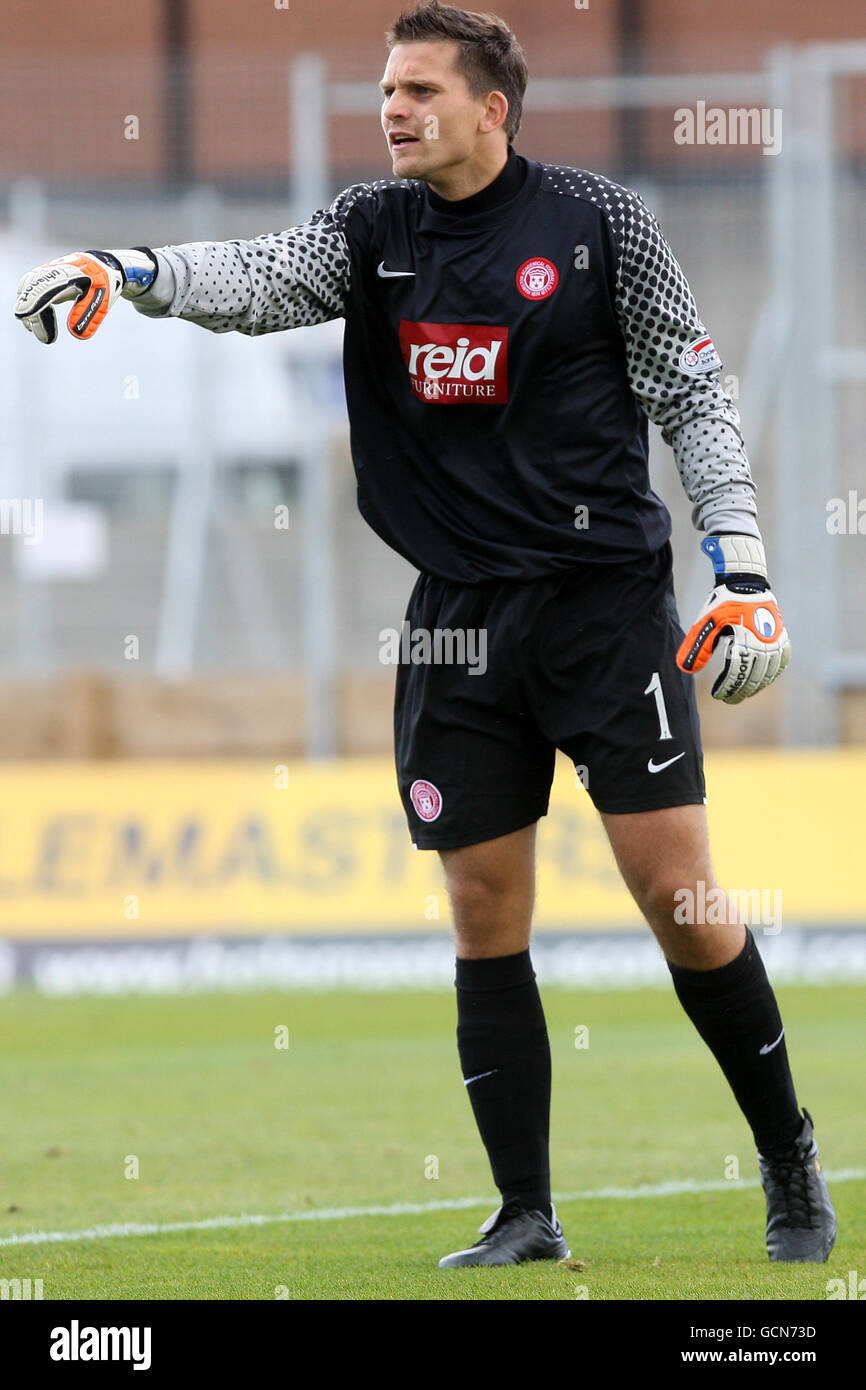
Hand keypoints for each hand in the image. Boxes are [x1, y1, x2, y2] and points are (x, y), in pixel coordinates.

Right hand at [14, 247, 156, 343]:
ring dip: (33, 315)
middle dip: (32, 312)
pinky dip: (36, 312)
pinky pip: (32, 294)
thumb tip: (76, 334)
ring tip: (46, 338)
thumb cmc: (104, 283)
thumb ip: (88, 314)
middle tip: (46, 339)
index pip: (47, 285)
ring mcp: (47, 274)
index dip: (33, 299)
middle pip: (32, 287)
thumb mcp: (102, 300)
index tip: (23, 315)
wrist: (103, 265)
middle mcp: (55, 270)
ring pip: (28, 290)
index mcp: (71, 272)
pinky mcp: (45, 280)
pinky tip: (45, 329)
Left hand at [677, 535, 790, 703]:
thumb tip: (686, 669)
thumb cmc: (722, 604)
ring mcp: (776, 640)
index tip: (717, 695)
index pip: (736, 673)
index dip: (727, 687)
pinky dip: (772, 674)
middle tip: (729, 699)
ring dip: (756, 685)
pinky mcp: (782, 637)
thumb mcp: (705, 624)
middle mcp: (764, 642)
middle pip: (753, 676)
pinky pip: (781, 661)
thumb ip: (696, 647)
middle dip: (740, 691)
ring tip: (743, 692)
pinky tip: (762, 681)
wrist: (745, 583)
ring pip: (768, 673)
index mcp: (744, 639)